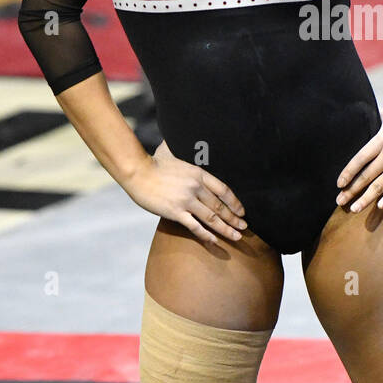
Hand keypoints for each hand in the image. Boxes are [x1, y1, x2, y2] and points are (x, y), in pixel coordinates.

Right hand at [124, 143, 248, 244]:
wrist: (137, 172)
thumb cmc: (154, 163)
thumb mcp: (177, 155)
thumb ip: (186, 154)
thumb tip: (189, 140)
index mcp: (199, 174)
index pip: (224, 190)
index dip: (235, 202)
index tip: (242, 211)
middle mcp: (196, 187)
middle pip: (220, 206)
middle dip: (234, 219)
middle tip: (244, 227)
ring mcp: (186, 200)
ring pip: (211, 218)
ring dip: (226, 229)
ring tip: (236, 237)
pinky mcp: (175, 212)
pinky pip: (194, 226)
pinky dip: (206, 235)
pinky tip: (214, 241)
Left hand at [335, 109, 382, 213]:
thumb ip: (375, 116)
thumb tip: (361, 106)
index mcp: (380, 141)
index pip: (359, 159)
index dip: (348, 172)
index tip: (339, 184)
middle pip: (366, 176)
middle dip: (351, 190)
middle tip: (339, 201)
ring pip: (379, 185)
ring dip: (365, 198)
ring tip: (354, 209)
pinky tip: (379, 206)